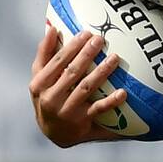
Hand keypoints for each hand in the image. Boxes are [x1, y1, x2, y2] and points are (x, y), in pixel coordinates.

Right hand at [29, 25, 126, 147]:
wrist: (52, 133)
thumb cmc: (47, 97)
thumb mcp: (39, 78)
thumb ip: (44, 54)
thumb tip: (52, 28)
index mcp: (40, 84)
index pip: (56, 61)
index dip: (71, 47)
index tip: (85, 34)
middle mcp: (51, 98)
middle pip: (72, 72)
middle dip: (86, 54)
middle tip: (100, 40)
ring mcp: (67, 111)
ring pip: (86, 88)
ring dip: (101, 72)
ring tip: (114, 58)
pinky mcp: (81, 122)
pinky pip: (98, 109)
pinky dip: (111, 101)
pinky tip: (122, 92)